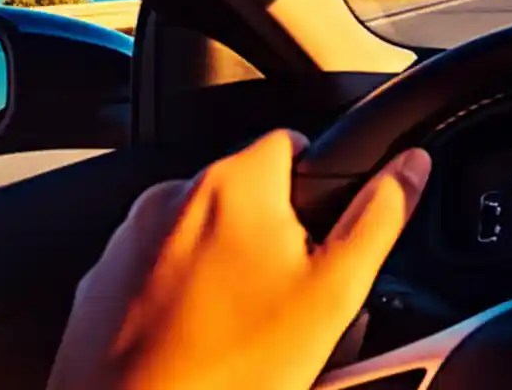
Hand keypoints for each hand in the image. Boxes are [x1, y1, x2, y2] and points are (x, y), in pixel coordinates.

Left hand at [46, 129, 430, 389]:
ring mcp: (129, 239)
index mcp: (236, 184)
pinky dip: (181, 291)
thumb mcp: (333, 293)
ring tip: (243, 325)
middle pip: (248, 191)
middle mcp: (172, 196)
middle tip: (290, 295)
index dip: (320, 187)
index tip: (324, 236)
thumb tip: (410, 166)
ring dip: (226, 260)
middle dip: (274, 231)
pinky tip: (201, 336)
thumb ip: (378, 217)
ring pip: (202, 231)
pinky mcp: (101, 281)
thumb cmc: (233, 369)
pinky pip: (158, 268)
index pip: (294, 143)